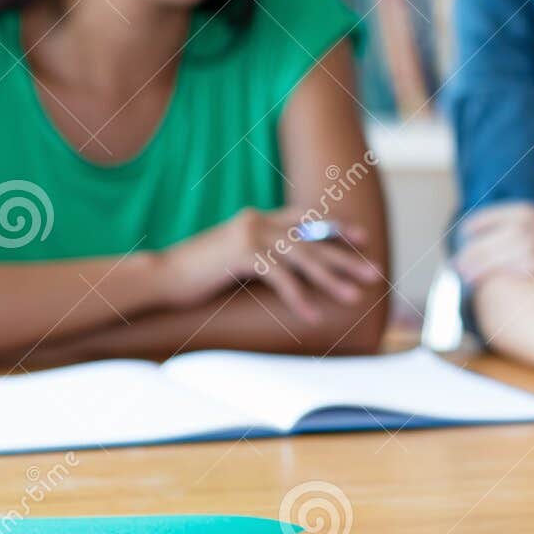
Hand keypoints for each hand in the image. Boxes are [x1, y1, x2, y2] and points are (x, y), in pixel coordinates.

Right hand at [161, 208, 381, 323]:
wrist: (160, 277)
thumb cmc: (197, 273)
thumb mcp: (234, 256)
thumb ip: (261, 253)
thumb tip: (289, 265)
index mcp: (258, 218)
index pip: (307, 219)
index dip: (336, 228)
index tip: (363, 238)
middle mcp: (258, 221)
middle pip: (313, 240)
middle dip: (346, 258)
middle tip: (373, 273)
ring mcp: (250, 235)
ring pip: (303, 259)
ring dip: (331, 280)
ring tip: (353, 297)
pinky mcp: (241, 254)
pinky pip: (280, 278)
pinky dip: (299, 298)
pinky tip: (313, 315)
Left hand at [456, 203, 533, 283]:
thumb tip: (516, 271)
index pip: (524, 214)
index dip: (492, 219)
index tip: (467, 229)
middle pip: (517, 227)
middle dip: (481, 242)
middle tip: (457, 261)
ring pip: (520, 242)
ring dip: (486, 256)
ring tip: (464, 274)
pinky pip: (533, 262)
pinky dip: (509, 267)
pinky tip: (491, 281)